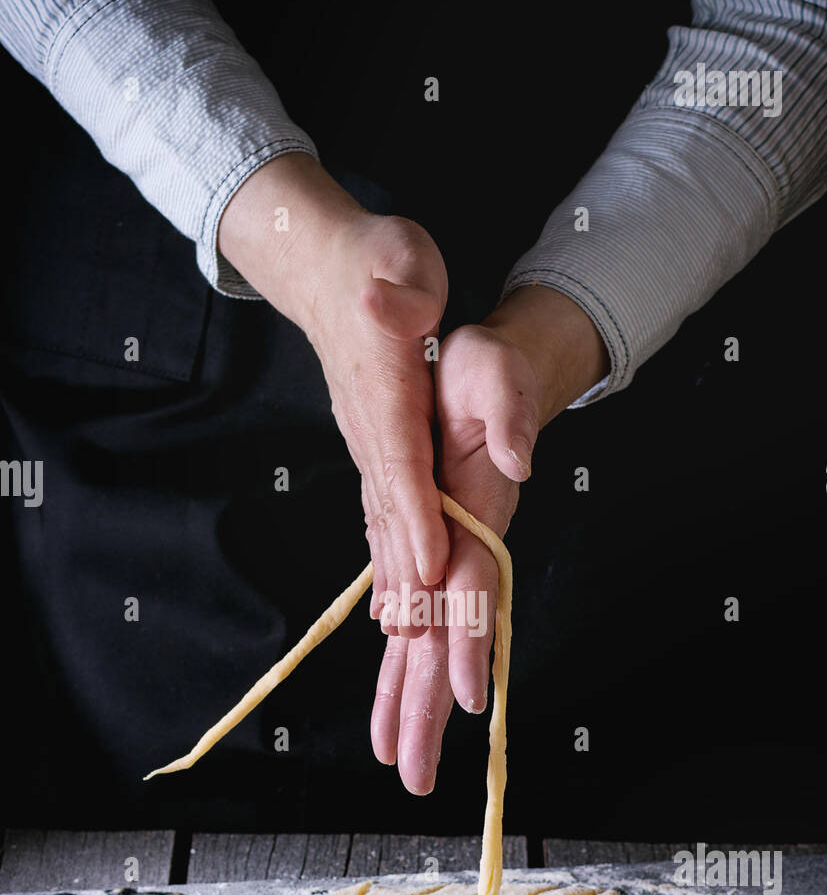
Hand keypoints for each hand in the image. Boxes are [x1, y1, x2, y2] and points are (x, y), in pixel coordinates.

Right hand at [218, 154, 449, 636]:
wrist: (325, 266)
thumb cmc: (375, 261)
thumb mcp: (401, 256)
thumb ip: (402, 289)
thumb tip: (400, 308)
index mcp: (383, 388)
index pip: (401, 463)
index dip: (416, 518)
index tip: (433, 565)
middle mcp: (368, 427)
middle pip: (389, 510)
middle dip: (405, 574)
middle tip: (420, 636)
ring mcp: (365, 441)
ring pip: (381, 520)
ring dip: (394, 578)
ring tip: (405, 638)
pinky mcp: (370, 447)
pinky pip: (379, 512)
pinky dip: (386, 557)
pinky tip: (392, 598)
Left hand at [370, 286, 608, 792]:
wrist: (488, 379)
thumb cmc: (487, 373)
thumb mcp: (494, 371)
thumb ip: (509, 411)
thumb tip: (518, 458)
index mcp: (479, 512)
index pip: (476, 586)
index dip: (471, 640)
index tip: (467, 696)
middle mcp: (467, 548)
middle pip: (452, 639)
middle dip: (433, 705)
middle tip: (417, 773)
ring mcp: (450, 561)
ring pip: (432, 645)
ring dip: (415, 704)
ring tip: (402, 763)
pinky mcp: (433, 563)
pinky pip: (417, 628)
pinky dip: (403, 670)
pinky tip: (394, 708)